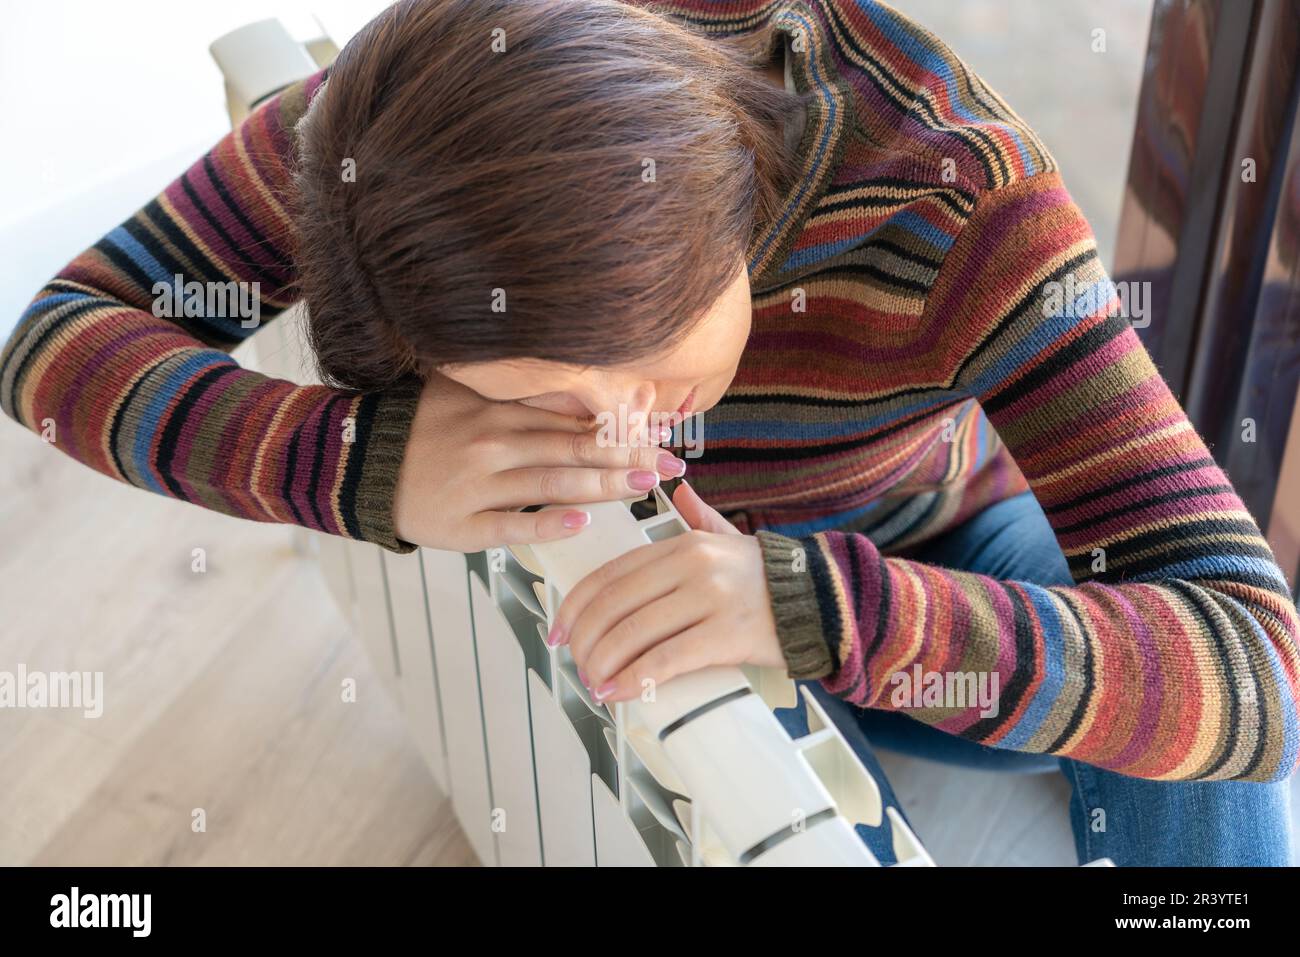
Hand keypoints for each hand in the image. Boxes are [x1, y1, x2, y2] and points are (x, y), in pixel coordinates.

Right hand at [392, 372, 684, 549]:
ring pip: (552, 483)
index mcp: (500, 410)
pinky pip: (512, 525)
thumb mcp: (466, 392)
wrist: (359, 463)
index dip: (622, 424)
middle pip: (574, 447)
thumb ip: (520, 395)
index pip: (574, 417)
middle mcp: (494, 442)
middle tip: (672, 462)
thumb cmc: (421, 428)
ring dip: (603, 484)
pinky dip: (547, 524)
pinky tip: (580, 524)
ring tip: (645, 486)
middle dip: (629, 455)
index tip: (663, 429)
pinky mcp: (462, 524)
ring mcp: (479, 485)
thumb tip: (585, 390)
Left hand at [550, 481, 783, 702]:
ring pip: (634, 633)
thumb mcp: (729, 537)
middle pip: (614, 605)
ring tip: (594, 682)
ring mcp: (709, 599)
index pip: (611, 573)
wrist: (827, 600)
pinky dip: (633, 679)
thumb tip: (678, 492)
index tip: (559, 630)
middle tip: (576, 664)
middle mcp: (691, 565)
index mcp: (682, 543)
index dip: (577, 605)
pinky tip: (617, 692)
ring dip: (602, 664)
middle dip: (585, 641)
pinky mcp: (727, 635)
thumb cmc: (770, 578)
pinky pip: (666, 660)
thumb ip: (698, 517)